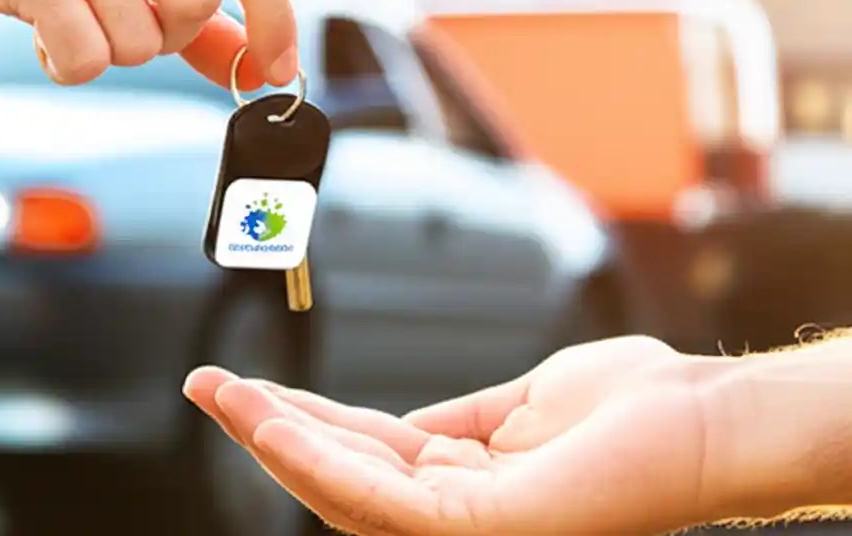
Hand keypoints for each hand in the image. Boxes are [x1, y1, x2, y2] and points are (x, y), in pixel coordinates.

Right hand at [0, 0, 291, 87]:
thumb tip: (247, 60)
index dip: (275, 11)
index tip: (277, 67)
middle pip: (196, 0)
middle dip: (166, 34)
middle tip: (116, 17)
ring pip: (141, 38)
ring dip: (107, 47)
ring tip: (61, 6)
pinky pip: (87, 58)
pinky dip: (66, 63)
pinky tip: (36, 27)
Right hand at [185, 337, 787, 534]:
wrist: (703, 418)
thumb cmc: (630, 409)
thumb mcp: (514, 407)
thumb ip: (452, 424)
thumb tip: (397, 428)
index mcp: (461, 485)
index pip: (360, 456)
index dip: (297, 421)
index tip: (245, 386)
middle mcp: (455, 516)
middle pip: (339, 476)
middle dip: (265, 431)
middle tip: (204, 387)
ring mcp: (468, 529)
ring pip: (347, 492)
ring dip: (277, 443)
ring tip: (223, 398)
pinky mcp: (484, 528)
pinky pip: (385, 500)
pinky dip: (323, 463)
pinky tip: (280, 425)